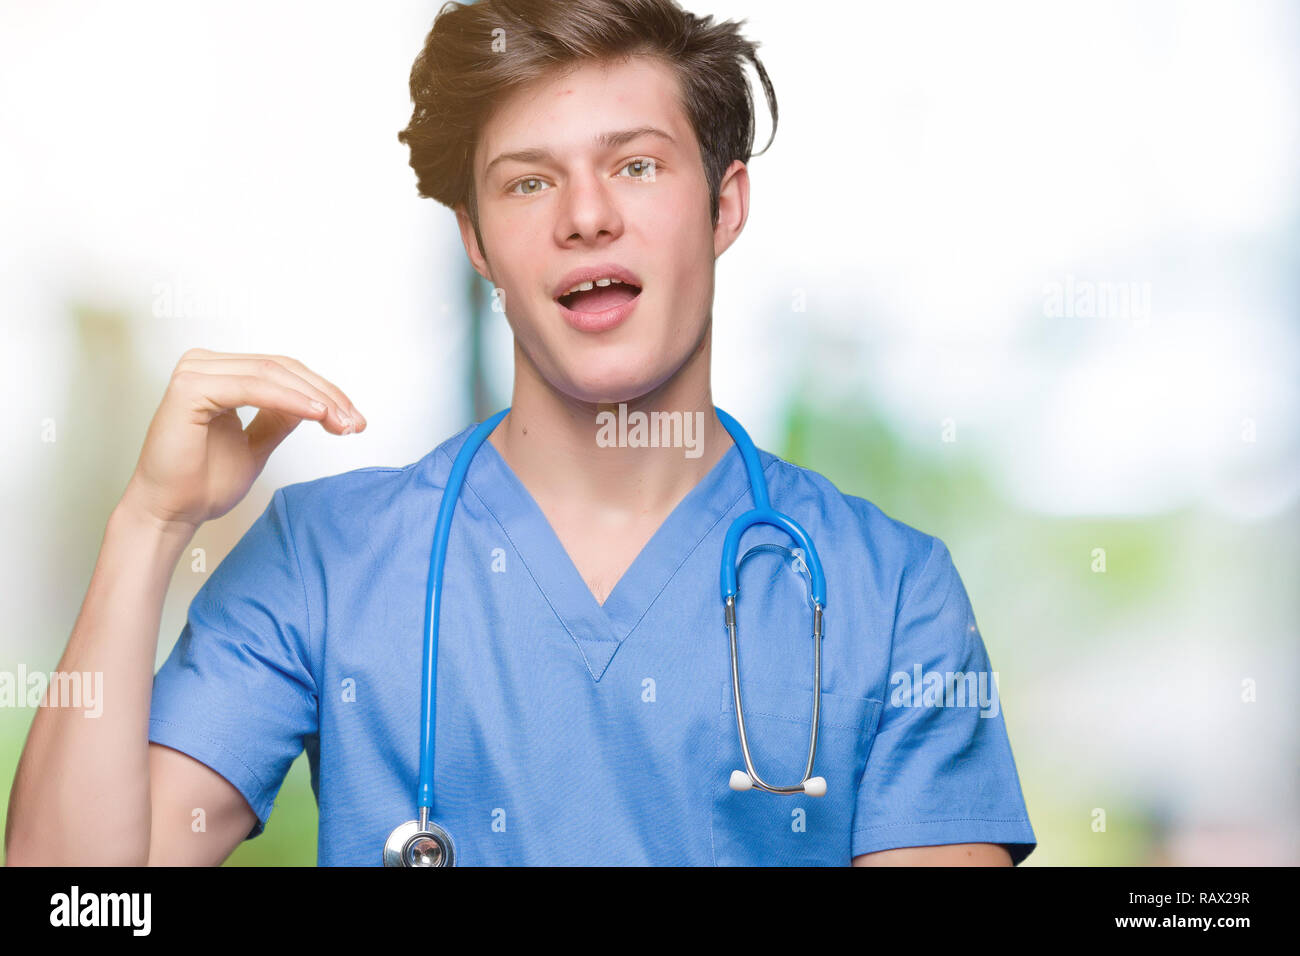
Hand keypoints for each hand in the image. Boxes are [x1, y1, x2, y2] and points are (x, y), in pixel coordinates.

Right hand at [119, 348, 365, 530]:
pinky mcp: (189, 387)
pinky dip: (289, 400)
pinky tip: (316, 415)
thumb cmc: (204, 483)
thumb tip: (316, 402)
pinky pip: (252, 387)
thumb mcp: (258, 444)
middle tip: (354, 424)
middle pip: (283, 368)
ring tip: (342, 423)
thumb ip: (280, 417)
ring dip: (315, 398)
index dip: (324, 392)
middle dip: (327, 396)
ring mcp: (195, 372)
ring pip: (272, 374)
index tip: (354, 421)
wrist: (171, 512)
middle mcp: (205, 364)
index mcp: (220, 373)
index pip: (284, 372)